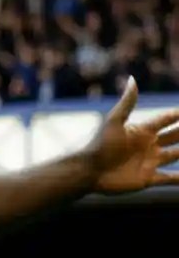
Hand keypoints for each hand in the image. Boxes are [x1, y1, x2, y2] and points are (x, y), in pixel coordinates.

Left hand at [89, 76, 178, 193]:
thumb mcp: (114, 122)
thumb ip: (127, 102)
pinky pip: (168, 179)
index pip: (166, 119)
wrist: (87, 172)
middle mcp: (148, 145)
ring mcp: (149, 162)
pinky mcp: (147, 179)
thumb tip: (132, 78)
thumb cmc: (99, 145)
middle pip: (175, 136)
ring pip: (175, 155)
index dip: (178, 114)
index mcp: (142, 131)